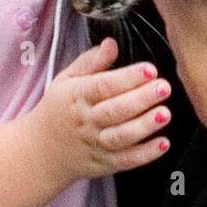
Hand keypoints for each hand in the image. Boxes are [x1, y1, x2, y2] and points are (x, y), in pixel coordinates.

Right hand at [33, 37, 172, 181]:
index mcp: (77, 96)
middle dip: (141, 99)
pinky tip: (164, 144)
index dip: (127, 78)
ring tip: (165, 113)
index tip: (149, 69)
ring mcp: (95, 144)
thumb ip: (91, 62)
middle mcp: (86, 121)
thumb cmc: (59, 108)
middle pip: (115, 111)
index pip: (103, 86)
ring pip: (121, 137)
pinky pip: (125, 161)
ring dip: (144, 126)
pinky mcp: (103, 164)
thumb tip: (111, 43)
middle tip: (164, 87)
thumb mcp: (67, 80)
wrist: (41, 151)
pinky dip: (145, 155)